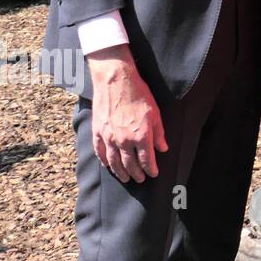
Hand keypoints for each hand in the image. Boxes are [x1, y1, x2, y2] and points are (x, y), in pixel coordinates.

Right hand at [87, 46, 168, 183]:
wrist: (116, 81)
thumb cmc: (139, 95)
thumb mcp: (155, 113)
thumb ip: (159, 133)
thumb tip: (163, 149)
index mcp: (141, 136)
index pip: (146, 160)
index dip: (151, 169)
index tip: (153, 174)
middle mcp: (124, 140)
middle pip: (130, 164)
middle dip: (136, 174)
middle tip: (140, 179)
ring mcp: (109, 138)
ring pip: (114, 162)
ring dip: (121, 172)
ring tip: (126, 178)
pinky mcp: (97, 133)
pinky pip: (100, 153)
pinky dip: (105, 162)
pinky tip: (108, 166)